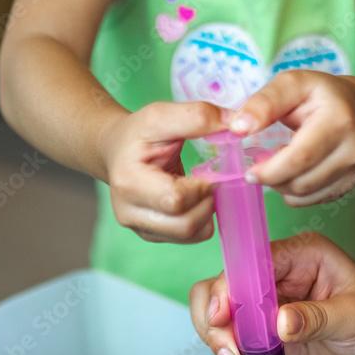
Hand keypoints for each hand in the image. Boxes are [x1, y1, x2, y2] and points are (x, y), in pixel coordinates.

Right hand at [99, 101, 228, 243]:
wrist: (116, 152)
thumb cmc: (138, 134)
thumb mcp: (161, 115)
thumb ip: (197, 117)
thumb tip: (237, 124)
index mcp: (129, 182)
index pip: (176, 199)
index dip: (202, 186)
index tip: (210, 171)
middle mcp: (128, 212)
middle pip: (184, 224)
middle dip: (207, 203)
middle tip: (210, 182)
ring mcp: (139, 228)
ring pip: (188, 235)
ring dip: (207, 214)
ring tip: (204, 191)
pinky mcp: (150, 235)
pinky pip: (186, 239)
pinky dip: (200, 222)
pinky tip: (196, 202)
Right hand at [189, 232, 354, 354]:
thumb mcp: (354, 315)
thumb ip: (317, 318)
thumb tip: (280, 324)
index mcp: (299, 255)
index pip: (250, 263)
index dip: (229, 287)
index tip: (221, 316)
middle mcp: (276, 274)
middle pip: (223, 286)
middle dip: (214, 317)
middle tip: (228, 350)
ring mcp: (266, 304)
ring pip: (219, 312)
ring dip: (218, 338)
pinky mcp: (264, 331)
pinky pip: (233, 337)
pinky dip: (229, 352)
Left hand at [229, 71, 354, 206]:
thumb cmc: (319, 95)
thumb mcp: (291, 84)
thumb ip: (264, 103)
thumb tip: (238, 127)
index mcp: (338, 120)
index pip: (300, 157)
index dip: (270, 170)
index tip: (249, 171)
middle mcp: (352, 149)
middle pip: (301, 182)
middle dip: (272, 179)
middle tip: (257, 168)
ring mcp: (354, 171)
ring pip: (304, 194)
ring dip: (281, 185)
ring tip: (277, 163)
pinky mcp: (349, 185)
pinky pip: (311, 200)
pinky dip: (293, 192)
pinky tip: (292, 172)